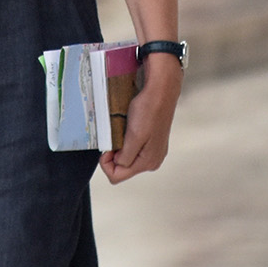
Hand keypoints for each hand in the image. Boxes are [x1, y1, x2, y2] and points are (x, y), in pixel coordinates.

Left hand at [101, 53, 180, 183]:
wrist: (161, 90)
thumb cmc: (149, 109)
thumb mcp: (133, 136)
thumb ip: (125, 156)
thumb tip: (119, 163)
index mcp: (147, 162)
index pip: (117, 176)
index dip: (106, 163)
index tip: (106, 148)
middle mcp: (152, 160)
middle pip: (123, 168)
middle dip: (114, 155)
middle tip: (114, 137)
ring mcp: (154, 151)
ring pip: (127, 158)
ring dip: (120, 147)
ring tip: (122, 131)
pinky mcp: (153, 141)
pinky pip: (133, 148)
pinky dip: (126, 141)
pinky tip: (129, 129)